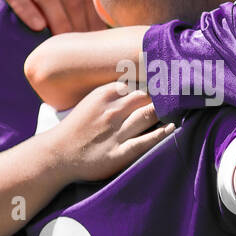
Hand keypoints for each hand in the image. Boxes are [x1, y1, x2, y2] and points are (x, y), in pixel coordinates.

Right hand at [49, 83, 174, 182]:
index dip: (155, 82)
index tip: (169, 81)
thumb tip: (137, 82)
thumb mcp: (91, 101)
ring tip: (179, 110)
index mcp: (104, 95)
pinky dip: (161, 134)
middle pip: (147, 96)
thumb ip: (113, 92)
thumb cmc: (76, 128)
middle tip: (179, 95)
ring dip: (165, 111)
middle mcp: (111, 111)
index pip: (137, 82)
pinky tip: (171, 129)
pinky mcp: (119, 153)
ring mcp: (116, 132)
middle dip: (163, 95)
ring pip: (148, 114)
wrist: (57, 155)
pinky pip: (145, 141)